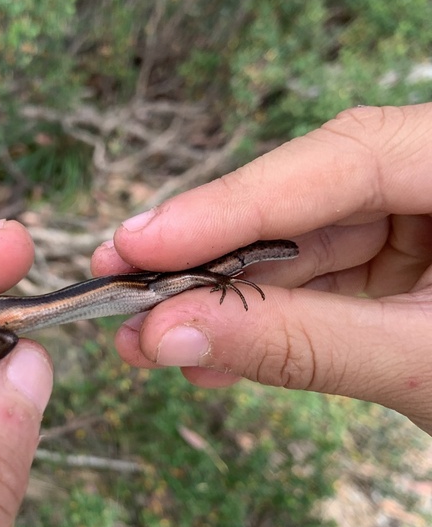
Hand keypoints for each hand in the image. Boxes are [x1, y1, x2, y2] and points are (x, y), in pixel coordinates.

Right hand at [92, 103, 431, 433]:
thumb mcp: (427, 367)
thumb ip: (301, 346)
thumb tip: (171, 334)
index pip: (349, 158)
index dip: (237, 200)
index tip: (148, 242)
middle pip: (316, 194)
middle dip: (218, 251)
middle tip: (124, 284)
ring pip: (312, 240)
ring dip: (231, 293)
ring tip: (152, 336)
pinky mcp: (412, 264)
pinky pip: (329, 277)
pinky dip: (272, 315)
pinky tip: (211, 347)